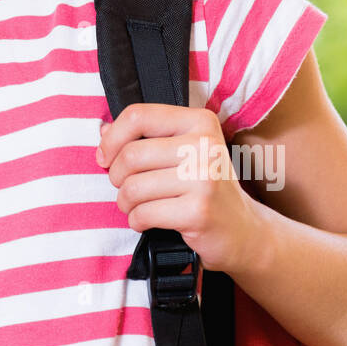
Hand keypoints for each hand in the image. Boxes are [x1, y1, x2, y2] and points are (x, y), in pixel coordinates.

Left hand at [96, 104, 263, 274]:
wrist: (243, 230)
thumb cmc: (203, 187)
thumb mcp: (182, 152)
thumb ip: (145, 137)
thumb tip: (103, 130)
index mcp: (200, 121)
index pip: (139, 115)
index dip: (112, 138)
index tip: (105, 156)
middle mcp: (205, 145)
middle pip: (131, 154)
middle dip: (116, 176)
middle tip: (124, 187)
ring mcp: (204, 179)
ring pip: (133, 187)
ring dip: (125, 202)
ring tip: (136, 206)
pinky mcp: (198, 211)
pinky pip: (144, 213)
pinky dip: (136, 220)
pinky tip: (146, 221)